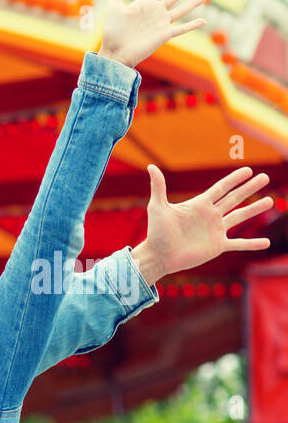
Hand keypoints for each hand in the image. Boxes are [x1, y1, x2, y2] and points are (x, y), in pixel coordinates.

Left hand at [98, 0, 206, 68]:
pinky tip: (203, 21)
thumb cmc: (112, 32)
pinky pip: (181, 29)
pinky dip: (192, 25)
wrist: (115, 52)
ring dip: (193, 3)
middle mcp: (156, 11)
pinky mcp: (164, 35)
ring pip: (181, 10)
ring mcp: (161, 23)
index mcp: (145, 3)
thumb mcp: (113, 9)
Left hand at [130, 166, 272, 283]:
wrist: (158, 256)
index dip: (234, 179)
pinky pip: (239, 244)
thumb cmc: (156, 232)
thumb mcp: (157, 207)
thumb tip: (151, 166)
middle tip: (265, 177)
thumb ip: (158, 186)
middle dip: (250, 188)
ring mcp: (215, 231)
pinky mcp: (217, 247)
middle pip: (234, 198)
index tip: (248, 170)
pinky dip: (252, 244)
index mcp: (199, 205)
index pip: (221, 188)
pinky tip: (267, 243)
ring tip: (270, 200)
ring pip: (240, 217)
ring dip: (255, 209)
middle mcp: (210, 216)